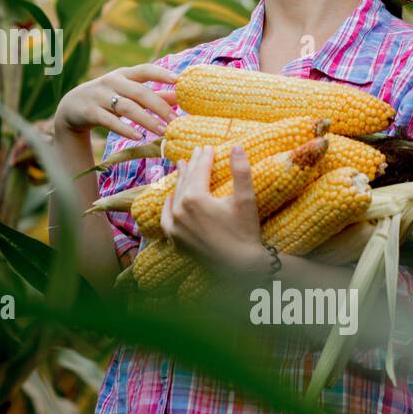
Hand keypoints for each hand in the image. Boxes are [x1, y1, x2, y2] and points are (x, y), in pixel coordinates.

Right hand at [54, 63, 179, 140]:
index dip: (161, 73)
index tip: (179, 80)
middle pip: (140, 92)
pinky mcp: (90, 112)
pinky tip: (138, 137)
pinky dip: (125, 129)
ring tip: (163, 131)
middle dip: (159, 106)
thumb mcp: (129, 94)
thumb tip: (180, 97)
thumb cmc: (109, 99)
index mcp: (124, 74)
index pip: (145, 70)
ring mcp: (100, 96)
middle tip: (176, 120)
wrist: (73, 107)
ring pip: (127, 108)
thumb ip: (154, 95)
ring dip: (146, 120)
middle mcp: (112, 82)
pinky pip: (110, 121)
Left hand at [160, 144, 273, 279]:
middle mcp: (179, 210)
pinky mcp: (175, 239)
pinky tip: (170, 197)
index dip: (205, 157)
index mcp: (195, 198)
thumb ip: (241, 171)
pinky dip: (168, 206)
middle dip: (193, 165)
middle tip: (196, 151)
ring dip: (180, 181)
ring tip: (182, 166)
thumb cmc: (245, 232)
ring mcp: (175, 226)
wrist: (239, 267)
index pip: (200, 171)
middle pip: (187, 181)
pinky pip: (167, 217)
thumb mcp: (246, 199)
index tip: (208, 147)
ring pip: (176, 196)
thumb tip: (236, 146)